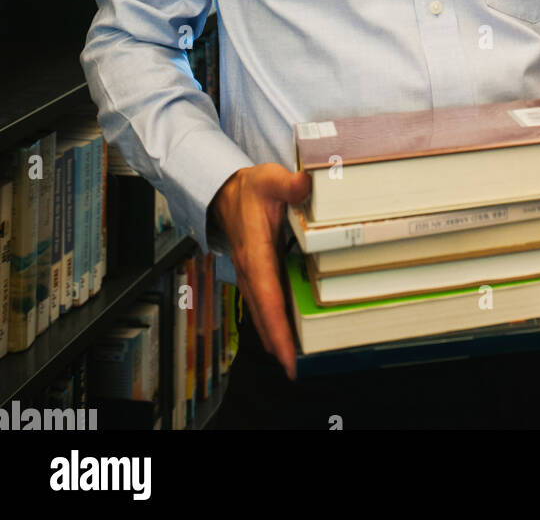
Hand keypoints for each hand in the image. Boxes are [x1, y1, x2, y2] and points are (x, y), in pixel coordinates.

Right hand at [211, 163, 311, 380]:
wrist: (225, 192)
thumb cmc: (250, 188)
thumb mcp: (269, 179)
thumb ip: (288, 183)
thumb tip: (306, 184)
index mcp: (255, 250)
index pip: (266, 293)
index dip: (276, 324)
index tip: (285, 351)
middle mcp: (250, 268)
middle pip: (263, 311)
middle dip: (277, 341)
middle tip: (293, 369)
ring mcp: (250, 273)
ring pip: (261, 310)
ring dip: (274, 334)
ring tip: (291, 360)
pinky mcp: (254, 273)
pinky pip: (263, 302)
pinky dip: (272, 321)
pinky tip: (283, 334)